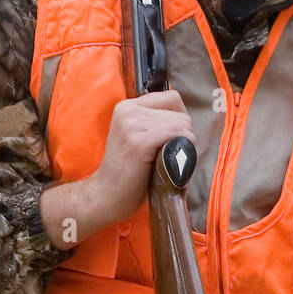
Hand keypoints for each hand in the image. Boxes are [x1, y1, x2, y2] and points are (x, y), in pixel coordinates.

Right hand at [40, 90, 194, 247]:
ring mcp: (132, 124)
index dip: (180, 116)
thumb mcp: (136, 137)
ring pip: (181, 123)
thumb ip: (154, 122)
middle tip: (171, 153)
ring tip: (168, 159)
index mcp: (127, 107)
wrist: (105, 196)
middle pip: (179, 112)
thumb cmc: (127, 172)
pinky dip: (184, 147)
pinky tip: (173, 159)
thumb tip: (187, 118)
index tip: (176, 135)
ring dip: (184, 143)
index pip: (171, 98)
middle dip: (183, 133)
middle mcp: (128, 111)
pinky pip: (177, 134)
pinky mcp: (139, 141)